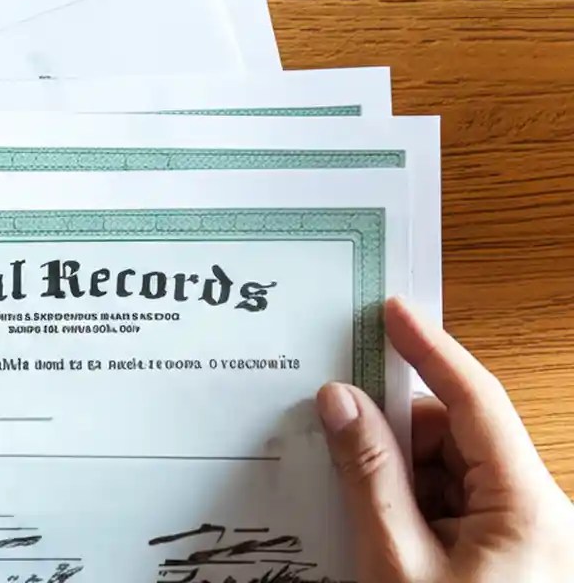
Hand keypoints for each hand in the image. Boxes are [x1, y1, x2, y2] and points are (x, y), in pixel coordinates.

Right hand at [316, 297, 573, 581]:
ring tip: (348, 491)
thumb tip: (341, 402)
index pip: (475, 403)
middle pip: (457, 437)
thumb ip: (368, 476)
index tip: (392, 311)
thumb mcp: (398, 564)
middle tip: (332, 414)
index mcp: (529, 508)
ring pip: (448, 472)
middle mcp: (535, 514)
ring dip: (395, 473)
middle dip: (394, 429)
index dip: (431, 350)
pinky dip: (407, 504)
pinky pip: (449, 506)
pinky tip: (371, 522)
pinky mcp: (502, 558)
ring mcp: (520, 537)